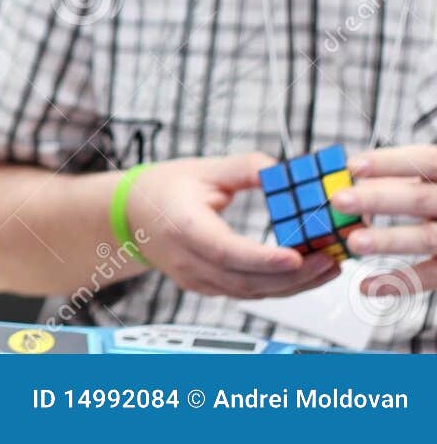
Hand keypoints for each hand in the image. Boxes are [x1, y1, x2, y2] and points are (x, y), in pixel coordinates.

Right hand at [128, 152, 341, 298]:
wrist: (131, 214)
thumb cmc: (165, 188)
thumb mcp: (203, 170)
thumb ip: (244, 169)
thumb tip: (283, 170)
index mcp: (182, 226)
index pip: (224, 250)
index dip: (262, 258)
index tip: (298, 256)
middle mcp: (186, 260)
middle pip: (244, 280)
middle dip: (293, 276)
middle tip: (330, 259)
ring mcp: (194, 279)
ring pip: (249, 293)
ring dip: (292, 285)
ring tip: (328, 266)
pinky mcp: (204, 287)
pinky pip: (244, 293)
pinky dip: (276, 286)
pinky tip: (303, 273)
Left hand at [337, 146, 436, 294]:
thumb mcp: (433, 178)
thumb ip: (401, 178)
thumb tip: (354, 180)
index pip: (426, 160)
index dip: (389, 163)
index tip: (352, 166)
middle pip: (420, 200)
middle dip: (378, 200)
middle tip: (339, 200)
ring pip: (427, 238)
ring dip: (388, 241)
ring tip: (353, 242)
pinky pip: (432, 275)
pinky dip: (399, 282)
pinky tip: (367, 286)